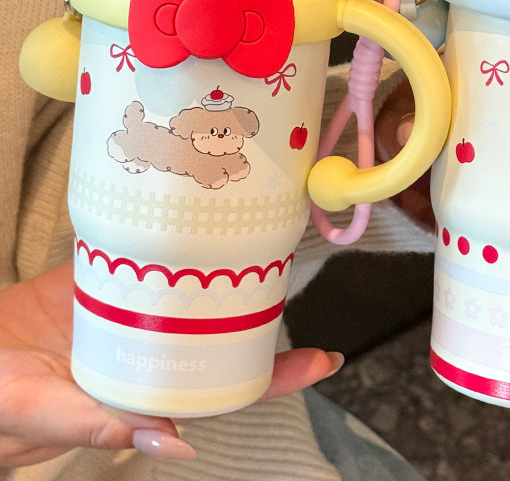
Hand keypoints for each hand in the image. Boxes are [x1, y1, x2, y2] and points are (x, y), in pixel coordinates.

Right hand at [0, 261, 342, 467]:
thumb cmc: (1, 403)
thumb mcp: (44, 414)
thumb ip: (100, 426)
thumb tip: (176, 443)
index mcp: (148, 389)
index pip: (228, 387)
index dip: (278, 376)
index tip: (328, 359)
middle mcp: (152, 348)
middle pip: (223, 329)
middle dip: (263, 303)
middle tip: (299, 266)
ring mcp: (131, 309)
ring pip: (193, 287)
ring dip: (225, 265)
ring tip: (260, 231)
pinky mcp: (102, 277)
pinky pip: (148, 255)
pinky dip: (172, 239)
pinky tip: (196, 215)